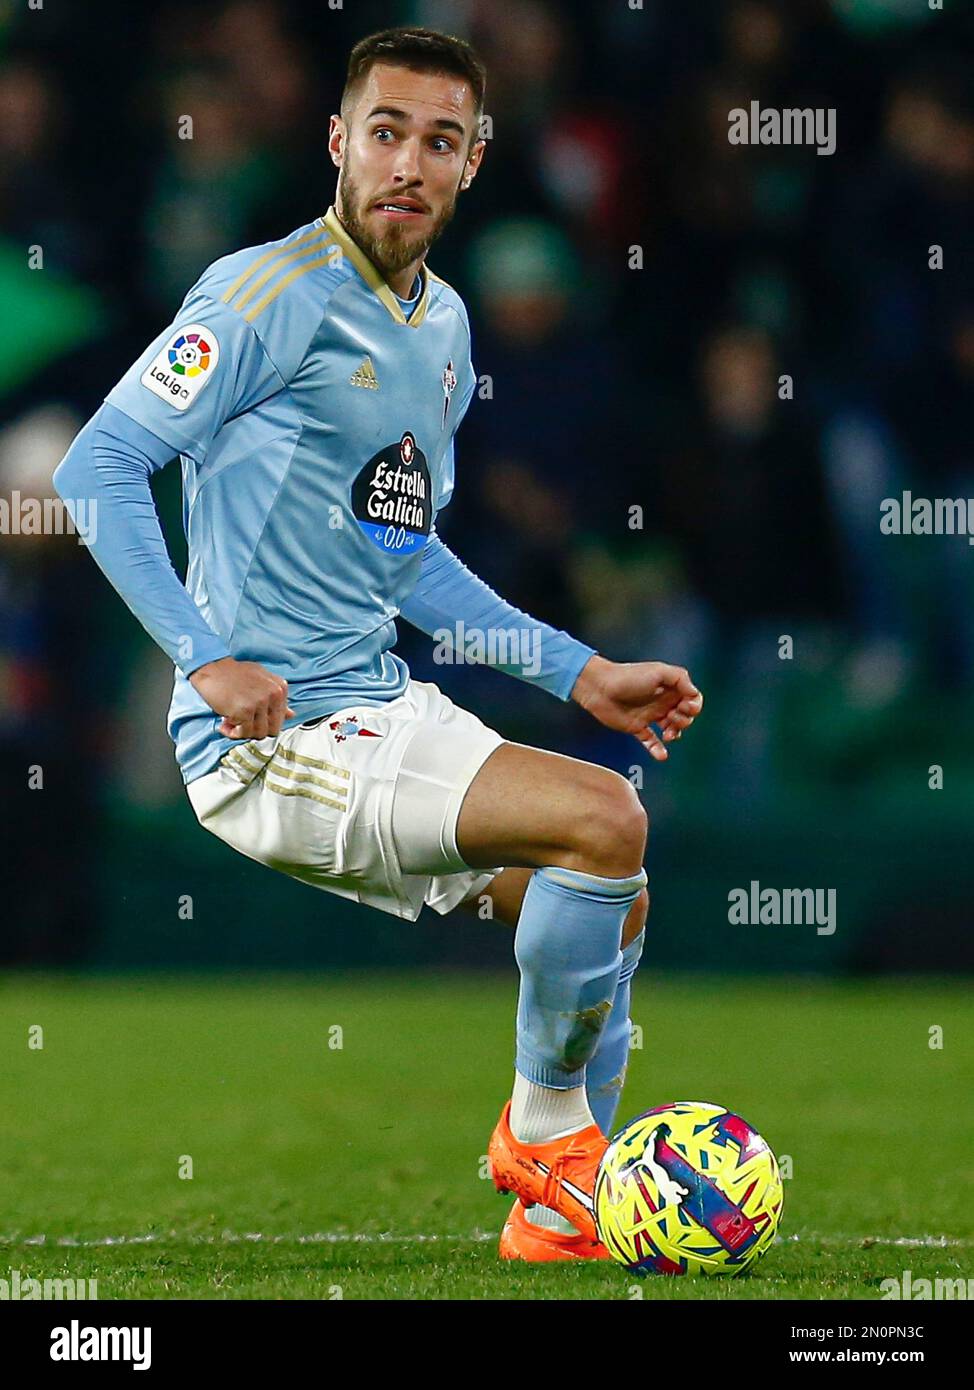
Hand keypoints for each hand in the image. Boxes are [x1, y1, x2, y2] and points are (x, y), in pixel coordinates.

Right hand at [189, 656, 294, 739]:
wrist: (212, 667)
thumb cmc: (234, 672)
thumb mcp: (261, 680)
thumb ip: (276, 699)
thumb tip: (290, 714)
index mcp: (280, 687)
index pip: (281, 719)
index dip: (264, 722)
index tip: (252, 718)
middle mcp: (273, 695)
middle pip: (273, 730)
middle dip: (256, 730)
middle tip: (242, 723)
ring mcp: (259, 703)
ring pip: (259, 734)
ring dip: (243, 732)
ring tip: (231, 720)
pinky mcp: (244, 711)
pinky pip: (243, 733)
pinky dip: (232, 732)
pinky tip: (224, 722)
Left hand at [571, 654, 702, 761]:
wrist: (599, 687)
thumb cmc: (628, 676)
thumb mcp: (659, 671)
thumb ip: (680, 679)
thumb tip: (694, 694)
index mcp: (669, 687)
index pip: (692, 699)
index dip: (693, 705)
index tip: (685, 707)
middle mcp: (661, 701)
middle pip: (684, 715)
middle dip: (684, 720)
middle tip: (672, 718)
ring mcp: (649, 715)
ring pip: (671, 729)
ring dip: (675, 734)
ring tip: (668, 735)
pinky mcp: (636, 727)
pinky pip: (651, 741)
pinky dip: (657, 749)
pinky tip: (662, 756)